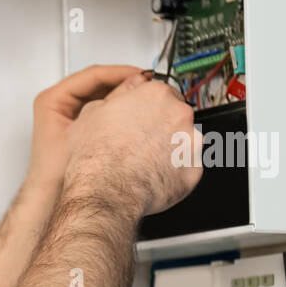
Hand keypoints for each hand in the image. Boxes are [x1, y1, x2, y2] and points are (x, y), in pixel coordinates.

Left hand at [26, 64, 150, 185]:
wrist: (48, 198)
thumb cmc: (58, 172)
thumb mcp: (90, 132)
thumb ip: (111, 105)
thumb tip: (136, 83)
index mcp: (53, 99)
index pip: (93, 75)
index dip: (121, 73)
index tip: (142, 75)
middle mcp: (58, 104)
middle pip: (99, 84)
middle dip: (125, 85)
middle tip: (148, 86)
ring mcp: (67, 115)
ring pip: (102, 98)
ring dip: (122, 98)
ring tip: (144, 99)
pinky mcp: (76, 127)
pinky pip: (101, 112)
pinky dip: (117, 112)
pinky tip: (134, 117)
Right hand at [61, 75, 202, 218]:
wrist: (104, 194)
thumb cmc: (95, 157)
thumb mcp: (91, 113)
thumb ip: (116, 97)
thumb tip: (123, 94)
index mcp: (155, 94)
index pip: (162, 92)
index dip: (148, 108)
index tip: (141, 119)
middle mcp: (179, 114)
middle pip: (176, 116)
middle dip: (161, 128)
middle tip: (138, 144)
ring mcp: (191, 143)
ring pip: (184, 142)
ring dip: (169, 150)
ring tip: (143, 163)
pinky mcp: (194, 170)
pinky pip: (186, 168)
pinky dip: (174, 173)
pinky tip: (152, 177)